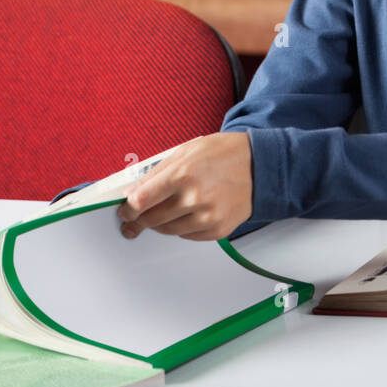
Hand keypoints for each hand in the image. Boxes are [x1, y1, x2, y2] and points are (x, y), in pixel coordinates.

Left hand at [116, 133, 253, 241]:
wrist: (261, 165)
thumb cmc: (224, 153)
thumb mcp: (186, 150)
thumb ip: (157, 172)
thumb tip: (133, 192)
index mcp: (183, 173)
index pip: (141, 201)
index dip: (128, 209)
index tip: (124, 212)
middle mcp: (194, 198)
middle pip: (151, 219)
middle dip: (139, 219)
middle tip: (135, 219)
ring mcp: (207, 216)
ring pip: (167, 230)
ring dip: (160, 223)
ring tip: (164, 212)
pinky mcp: (217, 229)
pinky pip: (187, 235)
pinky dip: (181, 227)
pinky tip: (186, 214)